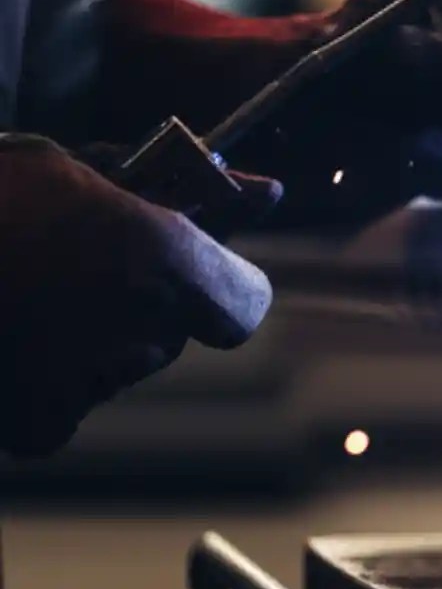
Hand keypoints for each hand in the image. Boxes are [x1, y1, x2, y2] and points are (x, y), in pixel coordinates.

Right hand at [0, 137, 274, 456]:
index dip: (217, 282)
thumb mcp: (71, 164)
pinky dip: (44, 375)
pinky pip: (69, 400)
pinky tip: (10, 332)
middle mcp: (141, 330)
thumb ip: (175, 181)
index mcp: (157, 258)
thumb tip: (269, 192)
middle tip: (78, 265)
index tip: (189, 262)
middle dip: (142, 301)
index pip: (243, 303)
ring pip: (120, 363)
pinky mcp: (43, 424)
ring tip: (24, 292)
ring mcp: (92, 383)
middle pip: (174, 332)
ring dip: (90, 335)